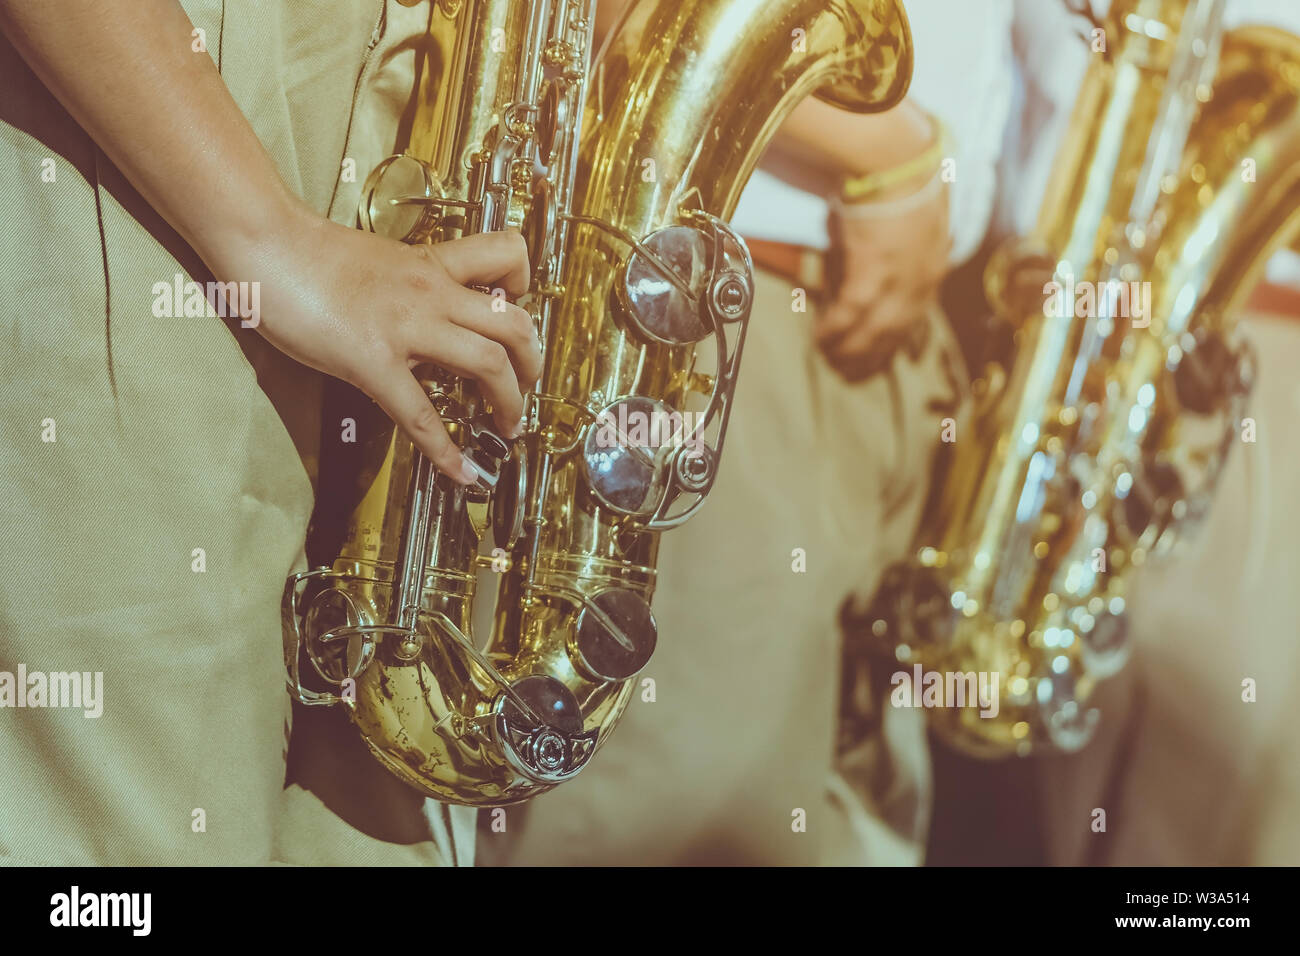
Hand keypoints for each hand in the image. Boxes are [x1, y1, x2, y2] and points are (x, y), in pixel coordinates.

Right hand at [214, 202, 540, 484]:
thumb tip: (423, 306)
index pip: (506, 256)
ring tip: (508, 425)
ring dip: (510, 401)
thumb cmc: (309, 250)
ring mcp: (406, 327)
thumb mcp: (380, 258)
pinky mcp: (373, 361)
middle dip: (532, 364)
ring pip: (488, 362)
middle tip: (527, 386)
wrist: (266, 241)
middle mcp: (432, 293)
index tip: (521, 309)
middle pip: (515, 324)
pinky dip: (445, 450)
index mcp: (433, 263)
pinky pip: (420, 414)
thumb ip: (410, 282)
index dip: (526, 284)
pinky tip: (460, 471)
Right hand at [815, 176, 950, 381]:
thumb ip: (896, 253)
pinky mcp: (873, 269)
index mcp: (932, 271)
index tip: (876, 362)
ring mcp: (899, 278)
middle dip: (870, 358)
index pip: (913, 320)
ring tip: (829, 361)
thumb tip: (869, 267)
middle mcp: (920, 283)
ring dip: (850, 350)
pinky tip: (820, 338)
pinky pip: (851, 311)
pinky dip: (835, 328)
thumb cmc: (901, 182)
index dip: (892, 345)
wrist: (897, 160)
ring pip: (873, 330)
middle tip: (847, 374)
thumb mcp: (910, 224)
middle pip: (894, 334)